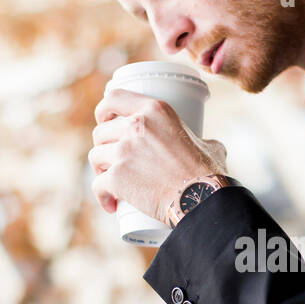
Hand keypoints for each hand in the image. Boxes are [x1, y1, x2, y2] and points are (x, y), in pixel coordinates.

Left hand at [90, 87, 227, 224]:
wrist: (200, 199)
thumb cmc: (208, 174)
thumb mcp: (208, 145)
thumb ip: (202, 140)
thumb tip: (207, 146)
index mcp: (155, 111)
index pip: (114, 98)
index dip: (103, 109)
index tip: (103, 119)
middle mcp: (135, 126)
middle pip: (101, 132)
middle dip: (103, 146)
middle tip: (113, 160)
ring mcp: (123, 151)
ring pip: (95, 157)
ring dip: (101, 170)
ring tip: (112, 182)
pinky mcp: (116, 177)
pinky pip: (97, 185)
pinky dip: (102, 196)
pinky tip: (110, 205)